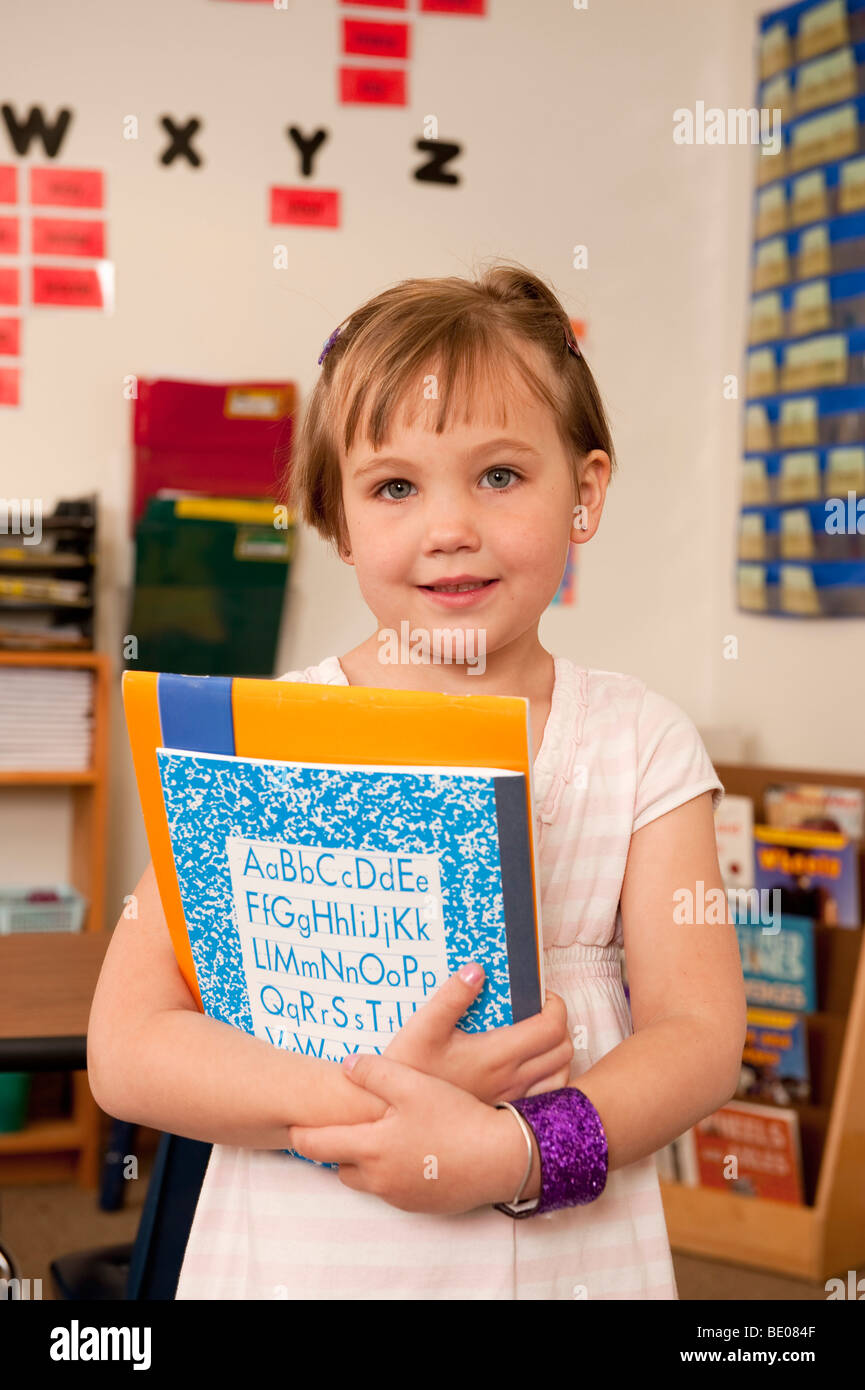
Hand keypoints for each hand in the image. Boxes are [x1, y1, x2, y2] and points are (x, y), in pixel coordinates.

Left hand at [286, 1051, 536, 1213]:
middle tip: (340, 1127)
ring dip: (363, 1161)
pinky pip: (391, 1189)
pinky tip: (410, 1151)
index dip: (300, 1134)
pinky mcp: (420, 1204)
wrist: (499, 1157)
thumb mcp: (412, 1084)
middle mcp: (379, 1178)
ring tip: (377, 1136)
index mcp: (371, 1148)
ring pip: (365, 1180)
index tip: (290, 1126)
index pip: (317, 1146)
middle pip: (339, 1166)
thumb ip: (373, 1072)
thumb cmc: (455, 1117)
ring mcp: (399, 1195)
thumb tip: (345, 1065)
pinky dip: (390, 1172)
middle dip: (335, 1148)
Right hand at [383, 963, 572, 1104]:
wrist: (394, 1114)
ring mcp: (511, 1099)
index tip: (542, 995)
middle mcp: (511, 1079)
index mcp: (497, 1055)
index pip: (552, 1028)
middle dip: (560, 1025)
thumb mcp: (422, 1027)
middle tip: (539, 1011)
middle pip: (564, 1050)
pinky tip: (529, 1066)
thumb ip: (451, 996)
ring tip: (537, 1037)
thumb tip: (477, 969)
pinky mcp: (504, 1111)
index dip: (556, 1006)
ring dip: (558, 1053)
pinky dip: (550, 1077)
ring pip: (561, 1076)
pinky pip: (547, 1098)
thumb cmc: (408, 1069)